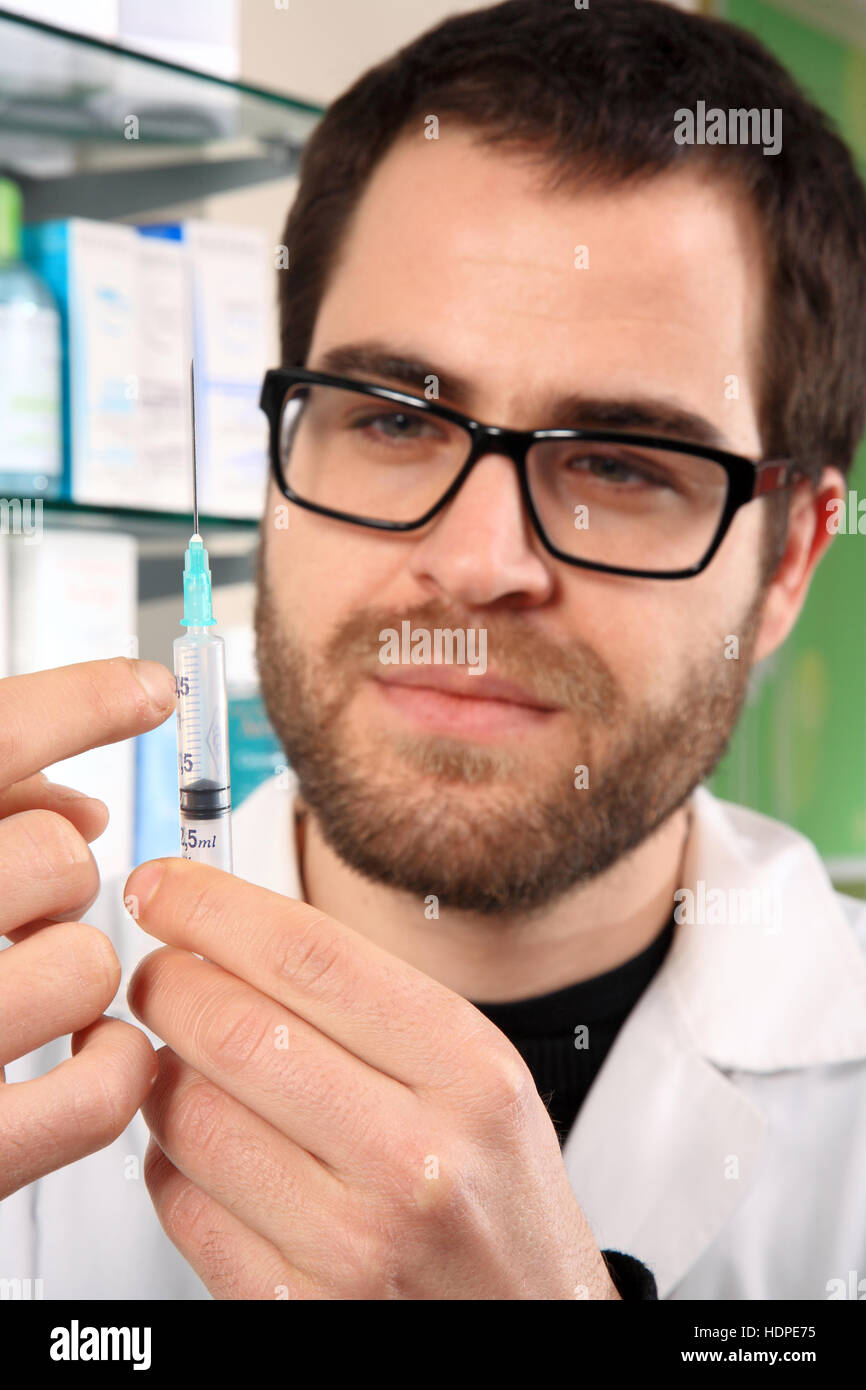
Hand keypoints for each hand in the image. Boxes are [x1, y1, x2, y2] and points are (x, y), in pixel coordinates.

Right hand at [0, 658, 176, 1199]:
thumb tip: (85, 808)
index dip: (77, 701)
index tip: (144, 689)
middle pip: (54, 856)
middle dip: (49, 876)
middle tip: (8, 906)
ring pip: (85, 963)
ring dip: (68, 971)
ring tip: (12, 990)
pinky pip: (102, 1086)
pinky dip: (112, 1065)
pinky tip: (75, 1052)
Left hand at [124, 858, 619, 1299]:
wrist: (531, 1322)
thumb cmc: (496, 1193)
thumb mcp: (478, 1074)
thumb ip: (369, 1003)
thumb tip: (232, 932)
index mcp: (467, 1071)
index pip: (307, 955)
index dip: (212, 907)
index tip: (164, 887)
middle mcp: (414, 1157)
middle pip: (233, 1026)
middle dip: (165, 982)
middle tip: (156, 973)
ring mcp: (351, 1244)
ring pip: (189, 1115)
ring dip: (160, 1073)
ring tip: (182, 1063)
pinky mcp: (293, 1308)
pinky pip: (180, 1206)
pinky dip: (169, 1159)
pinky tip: (206, 1146)